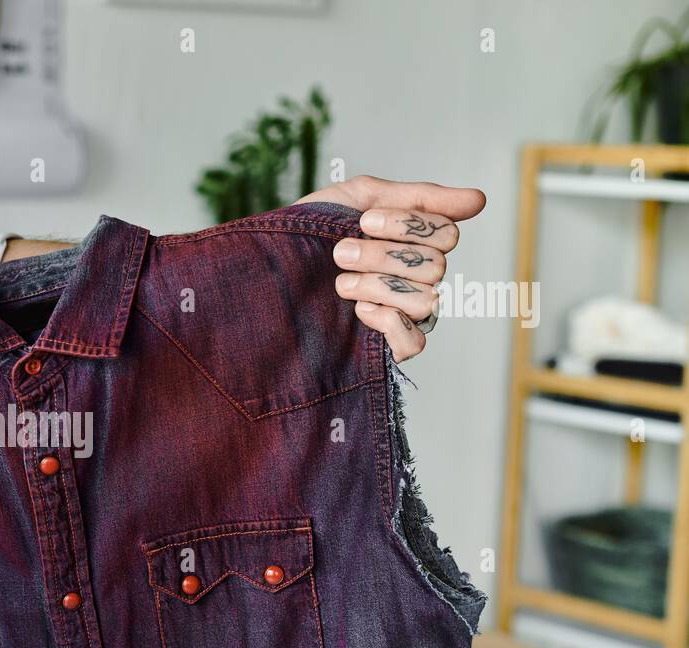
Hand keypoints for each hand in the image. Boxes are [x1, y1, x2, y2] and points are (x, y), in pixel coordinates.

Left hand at [296, 176, 486, 359]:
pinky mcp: (389, 346)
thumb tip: (480, 200)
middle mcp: (419, 279)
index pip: (447, 234)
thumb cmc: (313, 230)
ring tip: (340, 283)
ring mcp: (406, 314)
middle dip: (381, 256)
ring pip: (425, 299)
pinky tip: (359, 310)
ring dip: (376, 285)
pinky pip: (416, 342)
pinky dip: (388, 322)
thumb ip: (420, 197)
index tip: (363, 220)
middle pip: (435, 267)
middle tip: (341, 253)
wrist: (269, 268)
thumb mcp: (361, 198)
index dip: (405, 225)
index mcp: (417, 244)